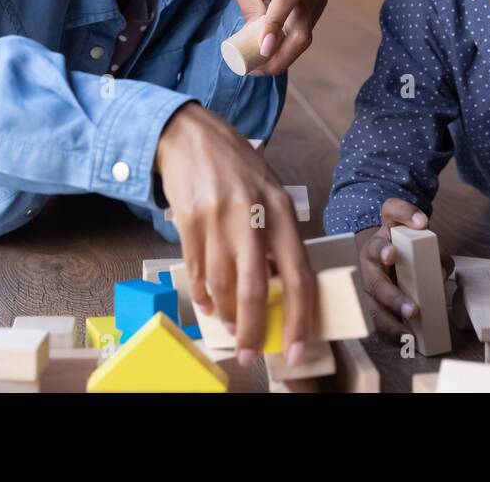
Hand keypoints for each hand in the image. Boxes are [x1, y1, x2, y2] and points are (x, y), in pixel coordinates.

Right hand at [153, 101, 314, 367]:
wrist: (190, 133)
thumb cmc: (234, 165)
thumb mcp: (268, 191)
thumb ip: (276, 234)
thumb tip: (279, 287)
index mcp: (280, 209)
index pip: (298, 273)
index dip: (301, 317)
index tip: (297, 348)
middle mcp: (251, 213)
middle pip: (256, 286)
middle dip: (255, 328)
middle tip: (252, 355)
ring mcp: (217, 216)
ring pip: (221, 282)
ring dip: (226, 314)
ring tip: (230, 329)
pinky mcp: (188, 218)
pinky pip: (196, 269)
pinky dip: (202, 293)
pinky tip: (207, 305)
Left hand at [227, 0, 325, 75]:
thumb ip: (251, 9)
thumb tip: (259, 44)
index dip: (276, 25)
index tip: (262, 48)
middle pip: (300, 30)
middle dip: (278, 58)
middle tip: (255, 70)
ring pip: (305, 35)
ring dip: (284, 55)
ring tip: (259, 66)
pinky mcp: (321, 1)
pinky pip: (306, 29)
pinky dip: (291, 44)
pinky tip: (273, 50)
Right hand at [355, 198, 452, 343]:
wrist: (382, 249)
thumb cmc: (396, 238)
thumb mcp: (401, 220)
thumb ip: (410, 216)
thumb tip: (424, 228)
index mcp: (376, 247)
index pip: (377, 245)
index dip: (384, 250)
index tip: (392, 254)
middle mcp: (368, 270)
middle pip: (375, 286)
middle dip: (393, 298)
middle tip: (412, 310)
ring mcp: (368, 290)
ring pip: (372, 309)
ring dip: (390, 322)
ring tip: (408, 334)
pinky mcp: (372, 306)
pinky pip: (378, 322)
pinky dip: (391, 333)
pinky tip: (405, 340)